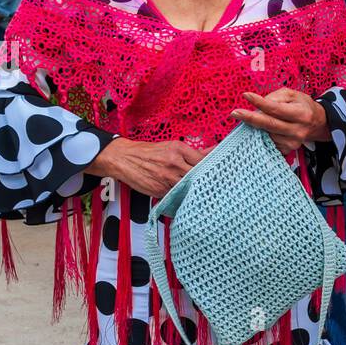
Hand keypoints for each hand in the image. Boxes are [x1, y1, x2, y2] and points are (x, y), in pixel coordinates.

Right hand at [86, 137, 209, 201]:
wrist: (124, 158)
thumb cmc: (149, 152)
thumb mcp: (171, 146)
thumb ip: (194, 151)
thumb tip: (214, 150)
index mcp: (178, 149)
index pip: (203, 160)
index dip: (214, 167)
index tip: (221, 172)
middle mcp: (174, 163)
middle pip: (199, 175)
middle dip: (207, 180)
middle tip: (217, 185)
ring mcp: (167, 178)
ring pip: (189, 187)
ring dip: (196, 191)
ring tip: (204, 193)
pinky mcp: (160, 190)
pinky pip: (176, 196)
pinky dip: (183, 197)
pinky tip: (188, 197)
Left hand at [231, 89, 328, 154]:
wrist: (318, 124)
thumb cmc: (302, 106)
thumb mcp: (292, 94)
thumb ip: (275, 97)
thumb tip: (258, 105)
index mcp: (301, 114)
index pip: (277, 109)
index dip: (260, 102)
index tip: (246, 95)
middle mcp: (298, 130)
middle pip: (269, 124)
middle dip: (250, 118)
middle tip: (235, 113)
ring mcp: (292, 143)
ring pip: (267, 133)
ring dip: (256, 126)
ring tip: (255, 118)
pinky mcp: (287, 150)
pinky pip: (269, 142)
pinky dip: (262, 134)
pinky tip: (262, 128)